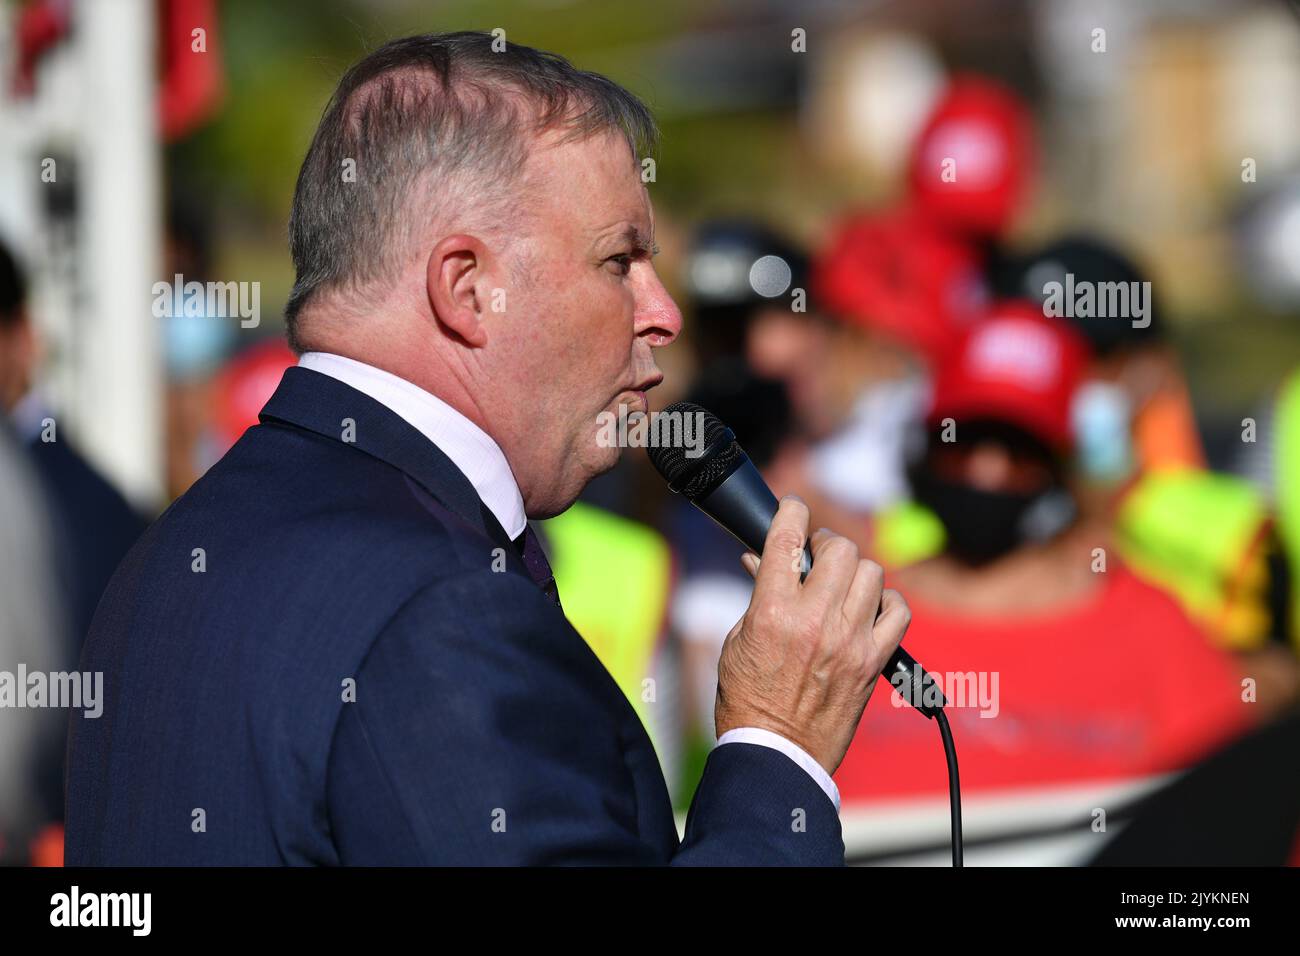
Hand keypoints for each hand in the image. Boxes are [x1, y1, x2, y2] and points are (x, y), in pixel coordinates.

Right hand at [714, 496, 910, 774]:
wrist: (777, 753)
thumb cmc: (747, 700)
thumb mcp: (737, 641)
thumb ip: (758, 596)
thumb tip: (763, 559)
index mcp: (773, 612)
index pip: (787, 538)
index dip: (791, 512)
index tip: (792, 509)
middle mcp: (816, 621)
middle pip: (839, 548)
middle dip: (826, 542)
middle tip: (817, 553)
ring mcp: (850, 641)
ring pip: (871, 573)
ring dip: (854, 570)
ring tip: (840, 584)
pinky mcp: (874, 661)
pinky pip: (898, 610)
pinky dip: (887, 601)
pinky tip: (870, 607)